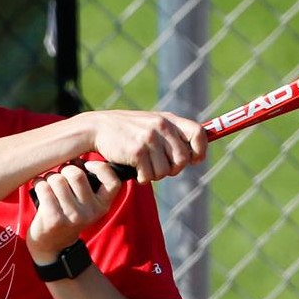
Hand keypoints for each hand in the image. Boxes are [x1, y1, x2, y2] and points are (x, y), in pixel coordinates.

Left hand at [27, 159, 125, 261]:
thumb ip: (88, 183)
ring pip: (57, 179)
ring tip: (49, 185)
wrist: (53, 246)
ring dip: (49, 178)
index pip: (112, 180)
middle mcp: (91, 212)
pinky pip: (44, 187)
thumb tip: (76, 159)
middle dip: (64, 170)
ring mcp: (73, 217)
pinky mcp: (55, 220)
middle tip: (60, 177)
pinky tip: (40, 189)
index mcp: (103, 206)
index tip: (87, 165)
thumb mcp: (86, 203)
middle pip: (76, 173)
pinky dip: (39, 184)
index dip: (100, 167)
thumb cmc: (69, 215)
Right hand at [82, 110, 208, 183]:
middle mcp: (161, 126)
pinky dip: (142, 178)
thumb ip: (172, 134)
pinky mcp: (137, 151)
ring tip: (143, 166)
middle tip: (159, 167)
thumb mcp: (152, 124)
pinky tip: (134, 169)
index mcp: (168, 119)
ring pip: (165, 171)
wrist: (97, 128)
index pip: (198, 133)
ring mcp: (149, 138)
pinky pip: (149, 176)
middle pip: (183, 160)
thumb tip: (195, 155)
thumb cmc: (127, 130)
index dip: (200, 150)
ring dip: (155, 175)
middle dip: (173, 169)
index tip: (195, 160)